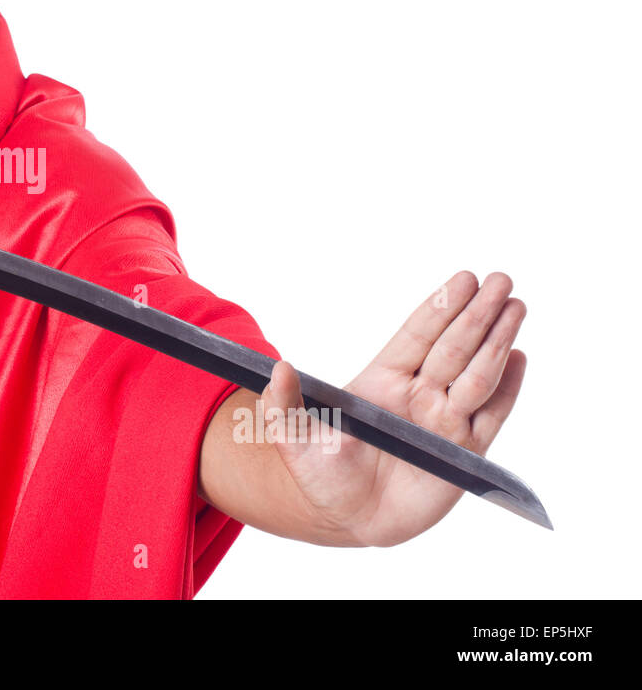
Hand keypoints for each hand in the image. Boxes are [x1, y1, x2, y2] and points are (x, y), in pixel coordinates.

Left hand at [265, 271, 526, 545]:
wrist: (347, 519)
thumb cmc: (319, 475)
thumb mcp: (293, 438)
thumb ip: (285, 403)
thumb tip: (279, 368)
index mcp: (381, 381)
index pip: (416, 336)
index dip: (440, 308)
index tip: (463, 279)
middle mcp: (418, 395)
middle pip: (453, 347)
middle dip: (477, 314)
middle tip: (501, 280)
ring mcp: (443, 422)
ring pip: (476, 376)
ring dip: (497, 342)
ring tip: (517, 307)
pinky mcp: (463, 454)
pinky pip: (491, 416)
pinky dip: (507, 389)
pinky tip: (519, 358)